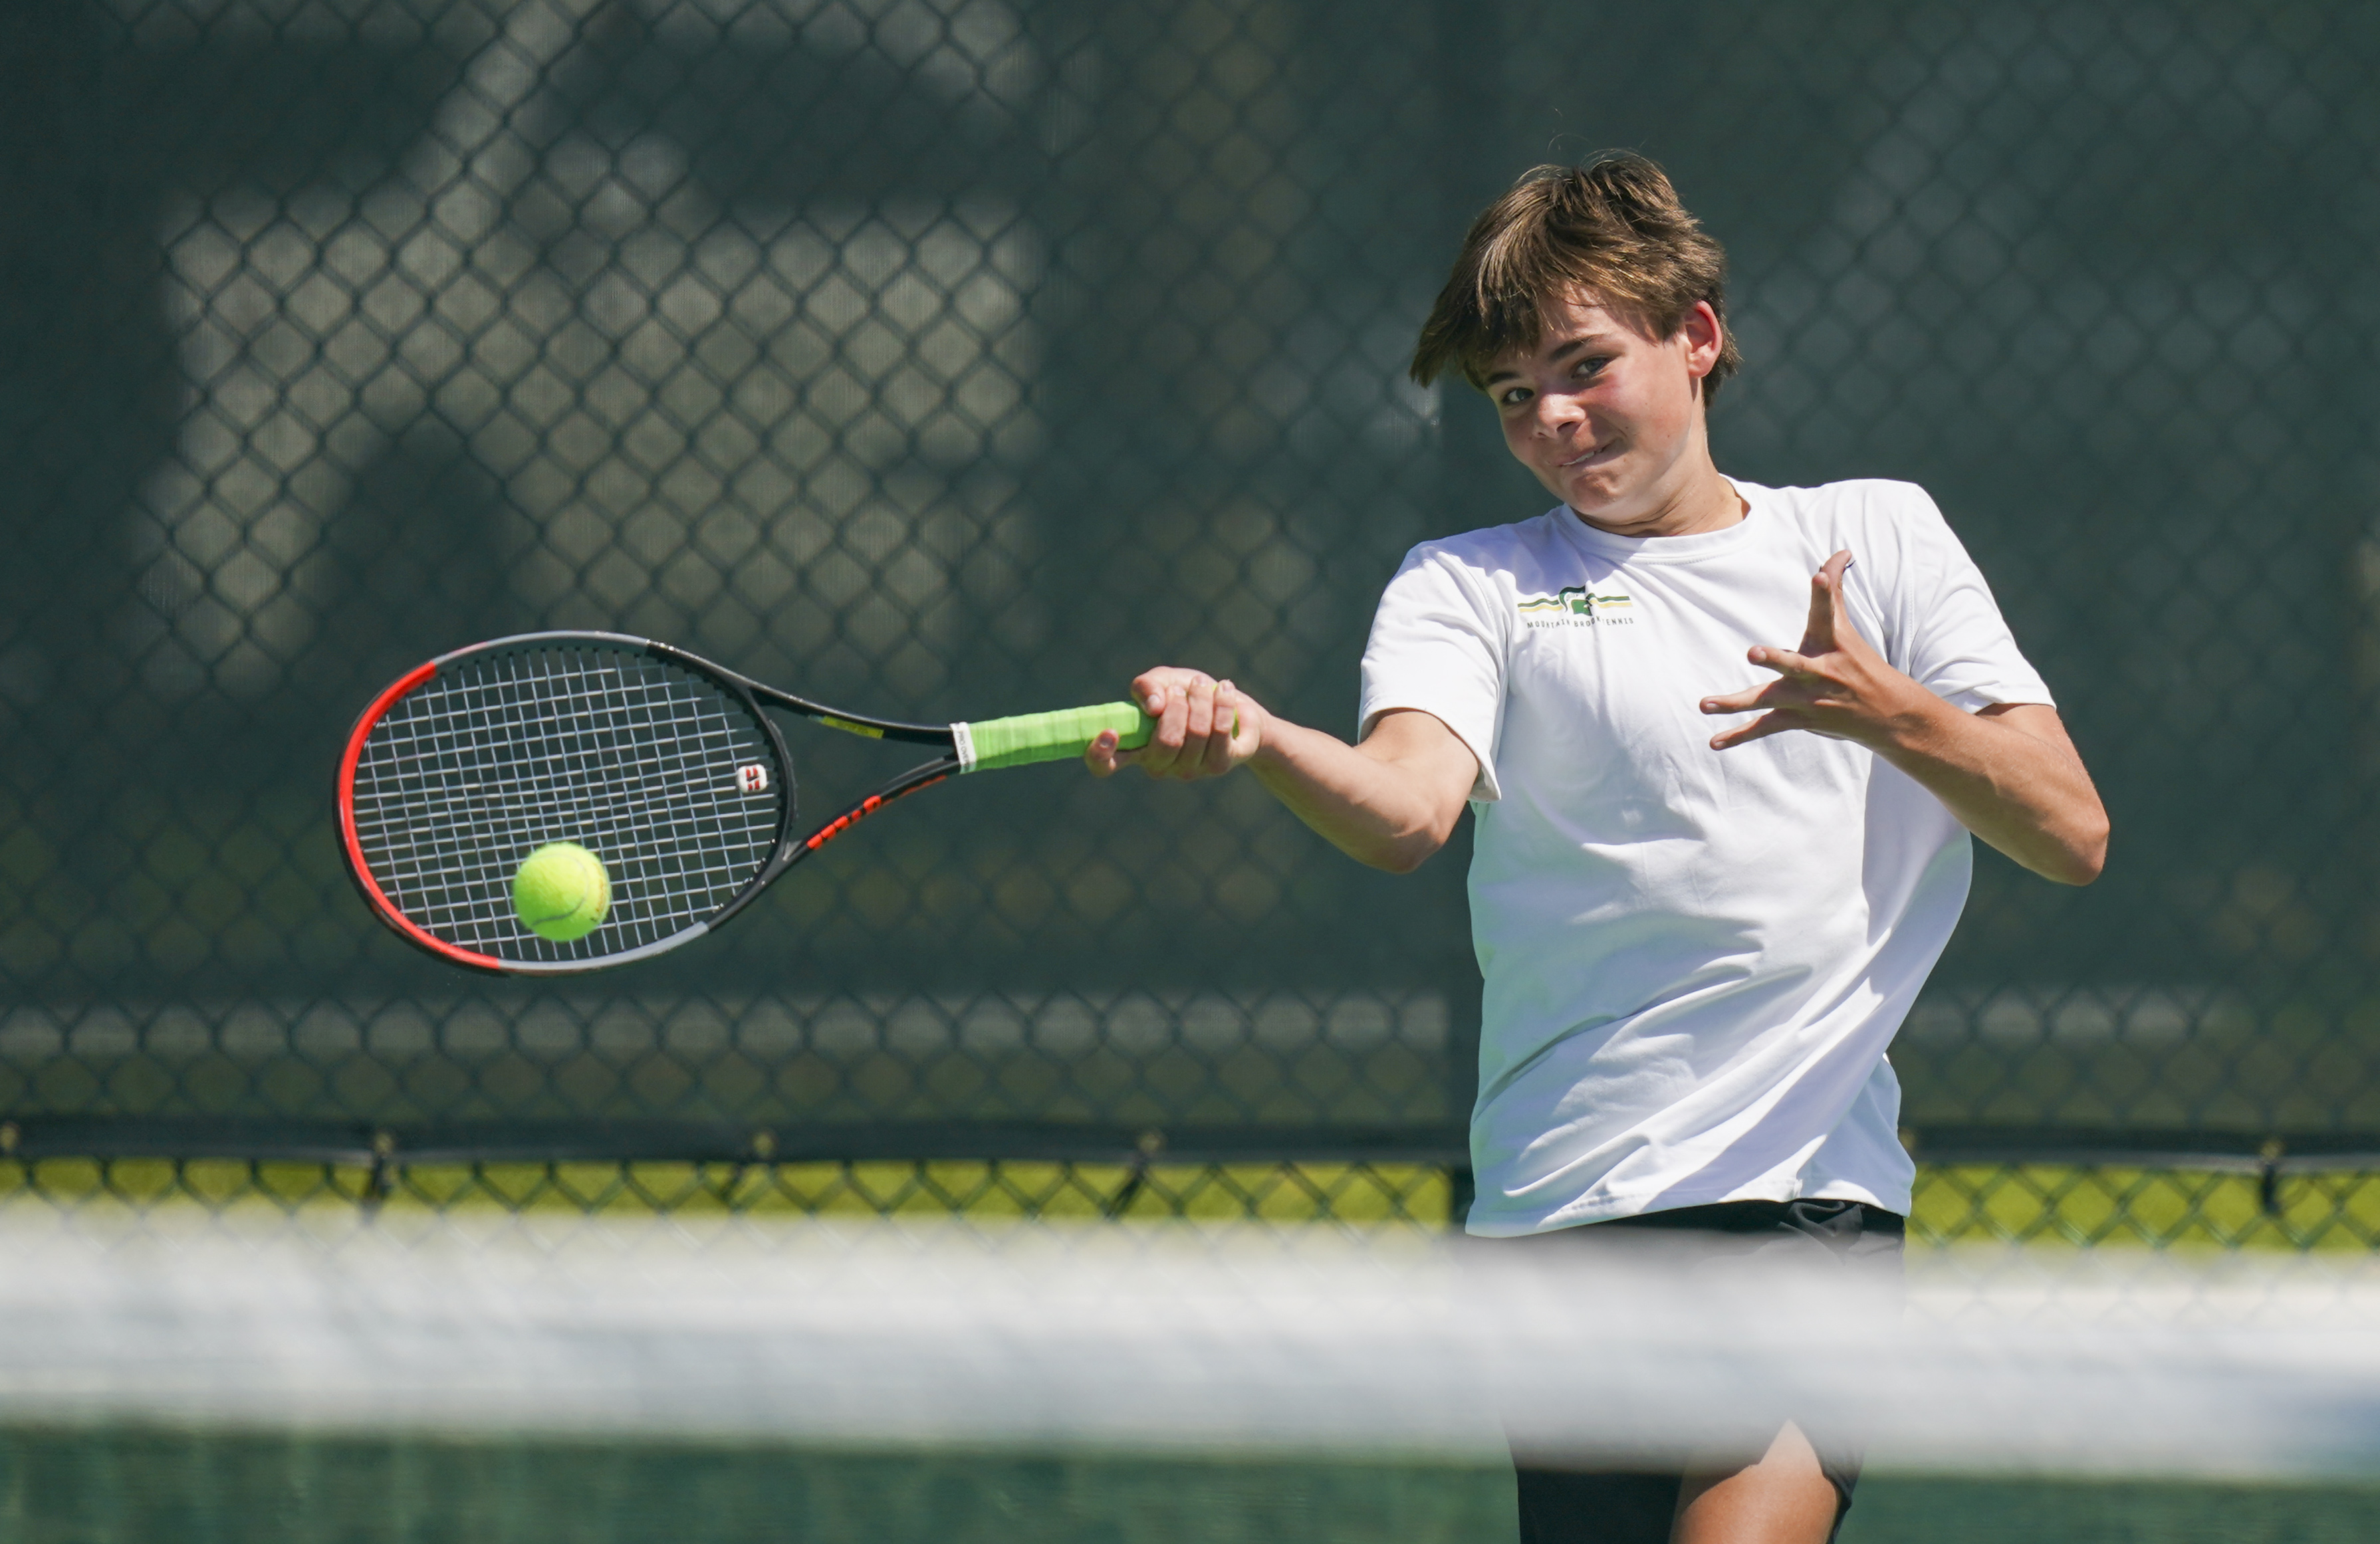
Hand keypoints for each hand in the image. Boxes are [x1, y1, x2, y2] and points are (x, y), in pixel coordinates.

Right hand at [1084, 666, 1262, 779]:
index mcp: (1135, 748)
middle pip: (1166, 742)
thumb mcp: (1163, 681)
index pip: (1105, 765)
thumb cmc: (1188, 696)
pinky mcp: (1219, 766)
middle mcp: (1159, 766)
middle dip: (1177, 705)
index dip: (1100, 755)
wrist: (1234, 708)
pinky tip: (1225, 690)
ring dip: (1201, 699)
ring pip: (1196, 733)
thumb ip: (1148, 686)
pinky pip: (1221, 731)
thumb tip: (1154, 705)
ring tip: (1203, 685)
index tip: (1109, 732)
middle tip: (1182, 688)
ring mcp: (1189, 770)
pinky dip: (1223, 703)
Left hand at [1698, 550, 1934, 750]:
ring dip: (1738, 703)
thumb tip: (1840, 553)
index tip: (1820, 575)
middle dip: (1774, 659)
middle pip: (1793, 664)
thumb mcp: (1847, 627)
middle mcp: (1818, 670)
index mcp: (1831, 642)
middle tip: (1752, 653)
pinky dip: (1739, 736)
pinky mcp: (1798, 718)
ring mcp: (1806, 698)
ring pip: (1769, 699)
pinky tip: (1713, 742)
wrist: (1885, 712)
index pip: (1827, 611)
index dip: (1824, 592)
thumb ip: (1834, 590)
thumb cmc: (1859, 662)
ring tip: (1705, 704)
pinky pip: (1764, 728)